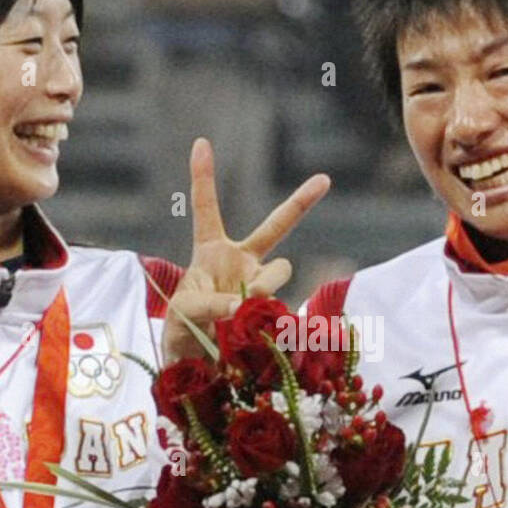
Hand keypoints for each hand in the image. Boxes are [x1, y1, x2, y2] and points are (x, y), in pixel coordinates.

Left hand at [161, 138, 329, 363]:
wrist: (196, 366)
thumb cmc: (182, 330)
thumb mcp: (184, 311)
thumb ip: (211, 304)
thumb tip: (243, 304)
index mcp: (211, 252)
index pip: (207, 208)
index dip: (203, 176)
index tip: (201, 141)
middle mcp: (242, 263)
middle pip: (275, 227)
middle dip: (301, 203)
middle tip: (325, 179)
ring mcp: (261, 286)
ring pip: (277, 274)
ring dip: (261, 289)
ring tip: (238, 315)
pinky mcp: (275, 311)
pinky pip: (280, 307)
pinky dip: (267, 319)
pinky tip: (252, 334)